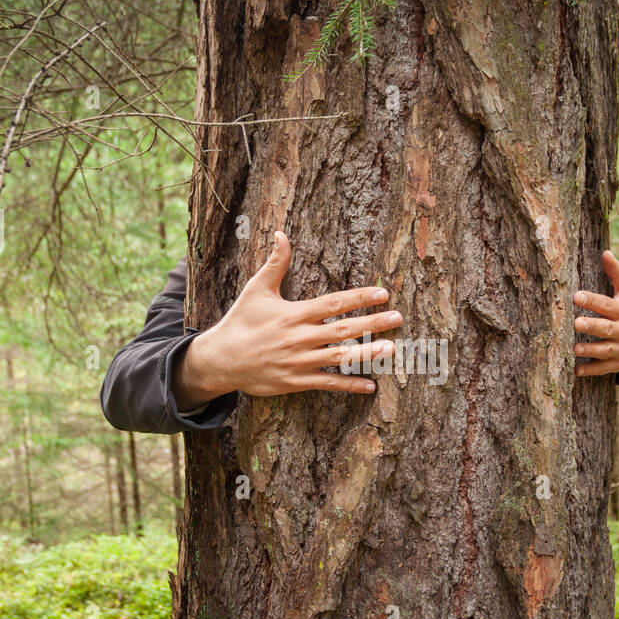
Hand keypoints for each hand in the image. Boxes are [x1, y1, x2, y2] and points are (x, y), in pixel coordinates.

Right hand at [174, 231, 402, 408]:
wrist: (220, 360)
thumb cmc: (240, 321)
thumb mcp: (256, 289)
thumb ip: (275, 263)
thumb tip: (281, 233)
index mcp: (294, 313)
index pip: (333, 303)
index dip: (360, 297)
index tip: (383, 293)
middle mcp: (299, 338)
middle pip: (343, 329)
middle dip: (372, 323)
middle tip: (397, 318)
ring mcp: (299, 361)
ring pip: (339, 357)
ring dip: (367, 353)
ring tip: (391, 349)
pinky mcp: (296, 382)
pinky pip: (328, 384)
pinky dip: (349, 385)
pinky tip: (371, 385)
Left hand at [573, 250, 618, 377]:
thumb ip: (616, 272)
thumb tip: (605, 252)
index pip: (607, 305)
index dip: (592, 301)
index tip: (576, 296)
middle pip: (607, 329)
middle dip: (592, 326)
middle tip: (576, 323)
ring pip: (606, 350)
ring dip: (590, 350)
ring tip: (575, 348)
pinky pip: (605, 368)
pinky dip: (591, 370)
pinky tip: (576, 370)